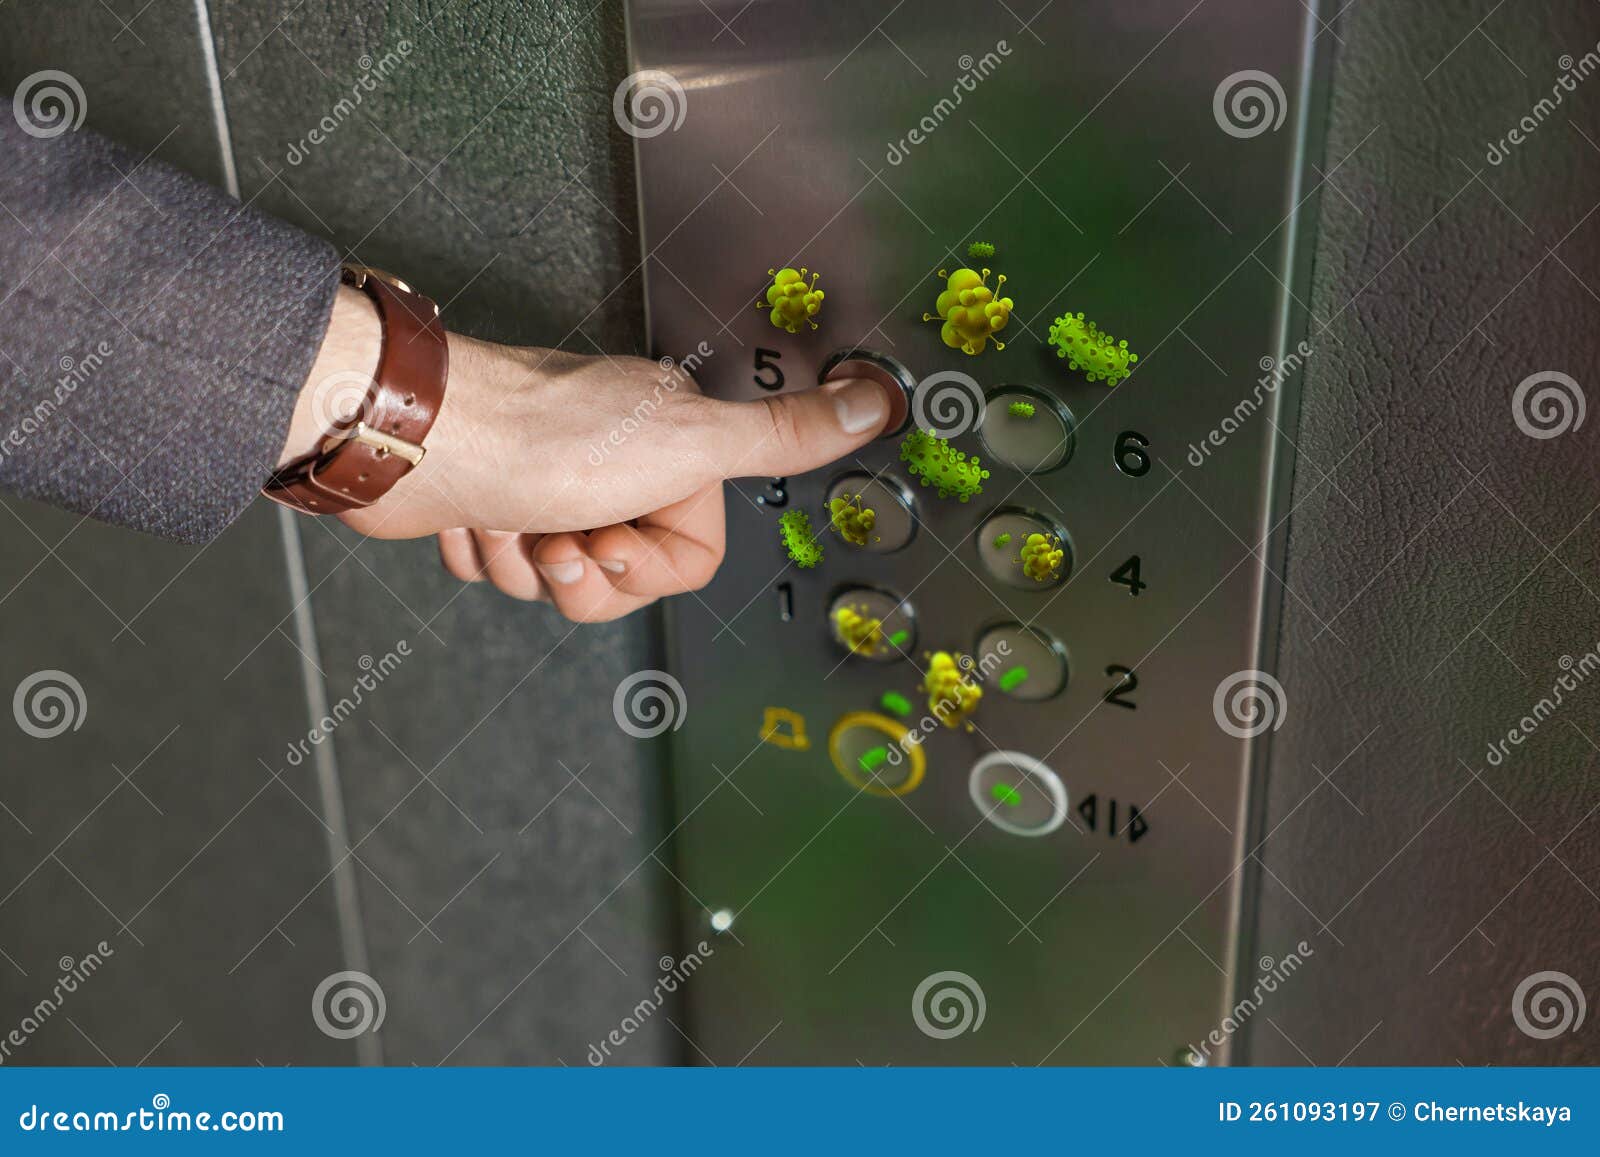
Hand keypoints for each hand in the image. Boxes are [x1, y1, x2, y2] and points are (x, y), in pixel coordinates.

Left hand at [280, 285, 896, 619]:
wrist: (416, 438)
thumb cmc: (542, 436)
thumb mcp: (692, 442)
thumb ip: (785, 435)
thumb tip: (878, 401)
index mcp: (664, 444)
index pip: (690, 556)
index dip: (649, 566)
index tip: (619, 535)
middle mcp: (607, 462)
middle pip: (626, 578)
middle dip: (585, 572)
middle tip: (561, 534)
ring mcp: (545, 485)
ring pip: (560, 582)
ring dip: (527, 562)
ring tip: (510, 516)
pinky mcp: (487, 505)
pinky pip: (502, 571)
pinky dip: (483, 553)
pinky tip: (473, 516)